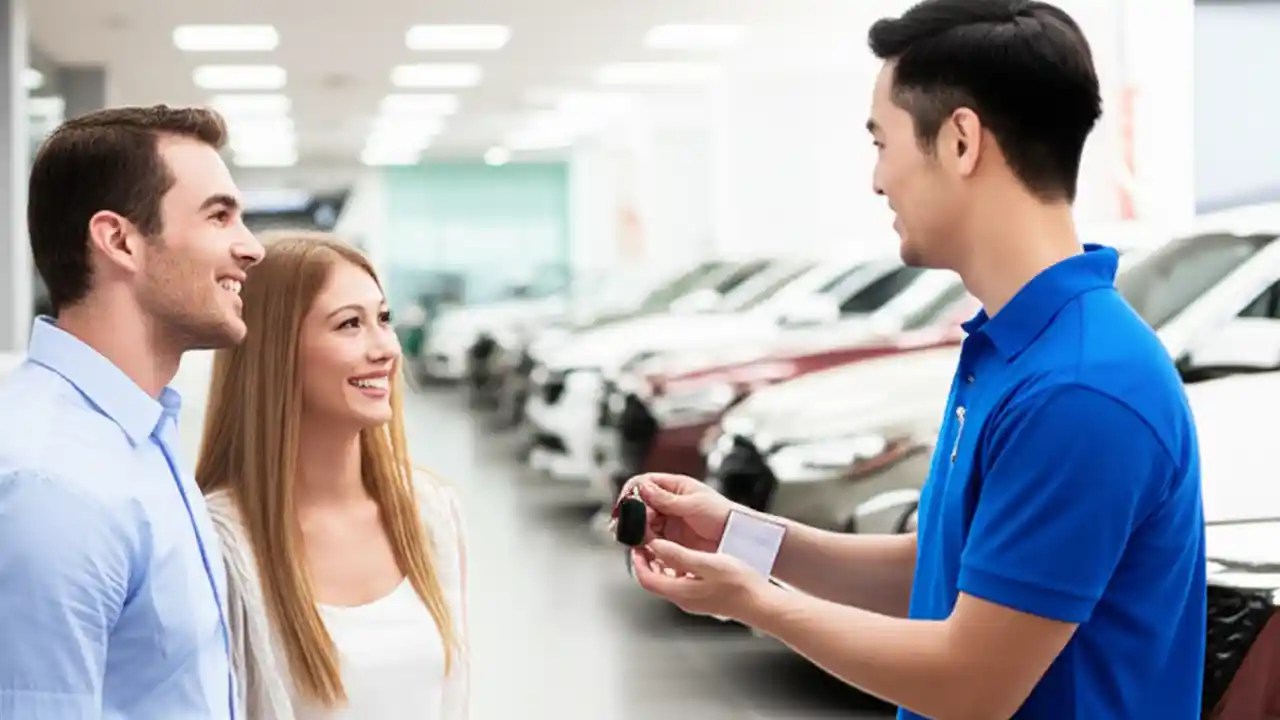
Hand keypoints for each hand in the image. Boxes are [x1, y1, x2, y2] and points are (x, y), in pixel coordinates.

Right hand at [613, 473, 735, 552]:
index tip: (625, 502)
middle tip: (629, 524)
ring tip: (640, 537)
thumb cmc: (722, 515)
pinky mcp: (671, 540)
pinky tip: (645, 547)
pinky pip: (651, 539)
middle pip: (640, 505)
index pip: (645, 483)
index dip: (632, 491)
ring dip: (637, 530)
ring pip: (643, 523)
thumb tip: (642, 487)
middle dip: (632, 514)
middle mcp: (669, 503)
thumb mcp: (694, 504)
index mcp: (676, 487)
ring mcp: (669, 522)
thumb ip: (666, 498)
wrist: (738, 538)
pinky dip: (644, 542)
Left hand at [631, 539, 772, 620]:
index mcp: (680, 592)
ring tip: (665, 545)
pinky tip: (688, 556)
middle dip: (648, 561)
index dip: (638, 561)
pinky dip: (677, 569)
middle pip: (655, 581)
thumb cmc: (740, 585)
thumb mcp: (707, 563)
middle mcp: (684, 599)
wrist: (762, 604)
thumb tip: (656, 547)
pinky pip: (682, 583)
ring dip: (662, 564)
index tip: (637, 545)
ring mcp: (694, 601)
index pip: (646, 579)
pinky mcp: (704, 599)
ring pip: (668, 581)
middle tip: (648, 542)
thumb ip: (679, 555)